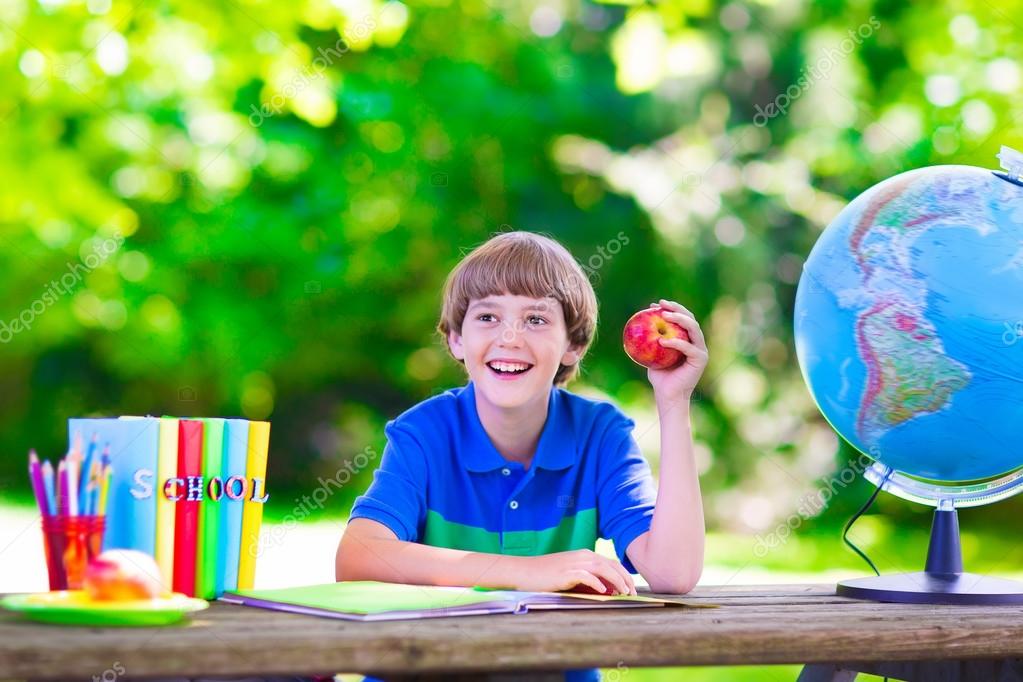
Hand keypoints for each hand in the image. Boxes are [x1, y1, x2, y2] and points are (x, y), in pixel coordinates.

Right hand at [511, 550, 636, 595]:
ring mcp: (574, 563)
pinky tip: (603, 592)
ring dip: (616, 581)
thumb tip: (607, 590)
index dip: (624, 575)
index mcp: (585, 555)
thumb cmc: (547, 575)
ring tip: (623, 593)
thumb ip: (588, 579)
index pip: (612, 563)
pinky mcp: (566, 573)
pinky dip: (597, 583)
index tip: (632, 588)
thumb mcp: (571, 575)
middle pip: (611, 565)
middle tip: (632, 593)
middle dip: (625, 579)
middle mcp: (582, 556)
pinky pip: (586, 576)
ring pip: (603, 569)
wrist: (525, 571)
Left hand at [646, 299, 708, 406]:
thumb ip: (650, 341)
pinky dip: (675, 342)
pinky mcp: (700, 359)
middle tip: (661, 304)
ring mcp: (700, 350)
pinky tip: (661, 341)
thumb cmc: (659, 377)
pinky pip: (688, 347)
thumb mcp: (652, 355)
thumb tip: (637, 324)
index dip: (670, 309)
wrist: (668, 396)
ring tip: (663, 316)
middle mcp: (696, 343)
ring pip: (693, 328)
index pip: (681, 319)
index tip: (654, 305)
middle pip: (690, 319)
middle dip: (676, 308)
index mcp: (687, 340)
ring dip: (679, 319)